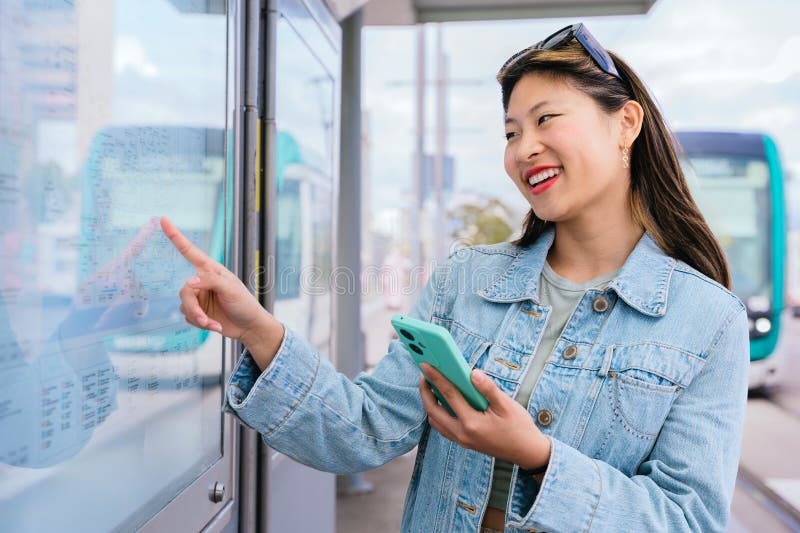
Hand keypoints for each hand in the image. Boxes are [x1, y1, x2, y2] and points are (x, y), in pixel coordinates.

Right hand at [160, 216, 268, 340]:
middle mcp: (202, 282)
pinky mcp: (198, 312)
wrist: (249, 327)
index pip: (190, 251)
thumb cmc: (245, 304)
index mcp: (211, 270)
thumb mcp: (231, 289)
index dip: (176, 236)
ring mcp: (199, 297)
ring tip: (214, 324)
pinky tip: (215, 326)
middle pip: (185, 292)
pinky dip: (201, 324)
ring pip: (185, 307)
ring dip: (198, 318)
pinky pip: (189, 318)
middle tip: (204, 319)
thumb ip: (210, 281)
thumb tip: (189, 281)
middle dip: (193, 308)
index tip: (164, 220)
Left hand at [419, 363, 550, 469]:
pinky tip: (442, 401)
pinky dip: (437, 413)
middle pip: (433, 410)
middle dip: (425, 392)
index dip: (436, 378)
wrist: (526, 452)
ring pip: (435, 421)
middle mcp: (462, 434)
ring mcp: (461, 440)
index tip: (426, 365)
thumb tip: (473, 373)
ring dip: (429, 403)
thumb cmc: (519, 428)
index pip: (449, 395)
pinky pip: (442, 427)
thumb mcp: (507, 405)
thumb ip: (488, 388)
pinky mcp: (463, 442)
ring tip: (431, 386)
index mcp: (472, 423)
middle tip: (424, 374)